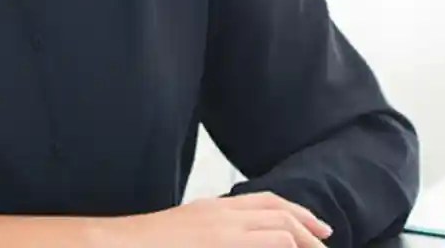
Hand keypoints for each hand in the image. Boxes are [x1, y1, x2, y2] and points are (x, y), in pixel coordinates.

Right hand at [105, 191, 332, 247]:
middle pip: (278, 211)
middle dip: (308, 227)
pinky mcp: (221, 242)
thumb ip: (210, 236)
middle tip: (326, 242)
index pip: (265, 201)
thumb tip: (228, 240)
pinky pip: (270, 239)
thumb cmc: (148, 246)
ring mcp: (222, 227)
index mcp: (214, 209)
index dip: (295, 212)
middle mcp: (221, 212)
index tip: (316, 228)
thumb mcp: (185, 235)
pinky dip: (288, 245)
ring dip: (305, 240)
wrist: (118, 244)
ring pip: (281, 224)